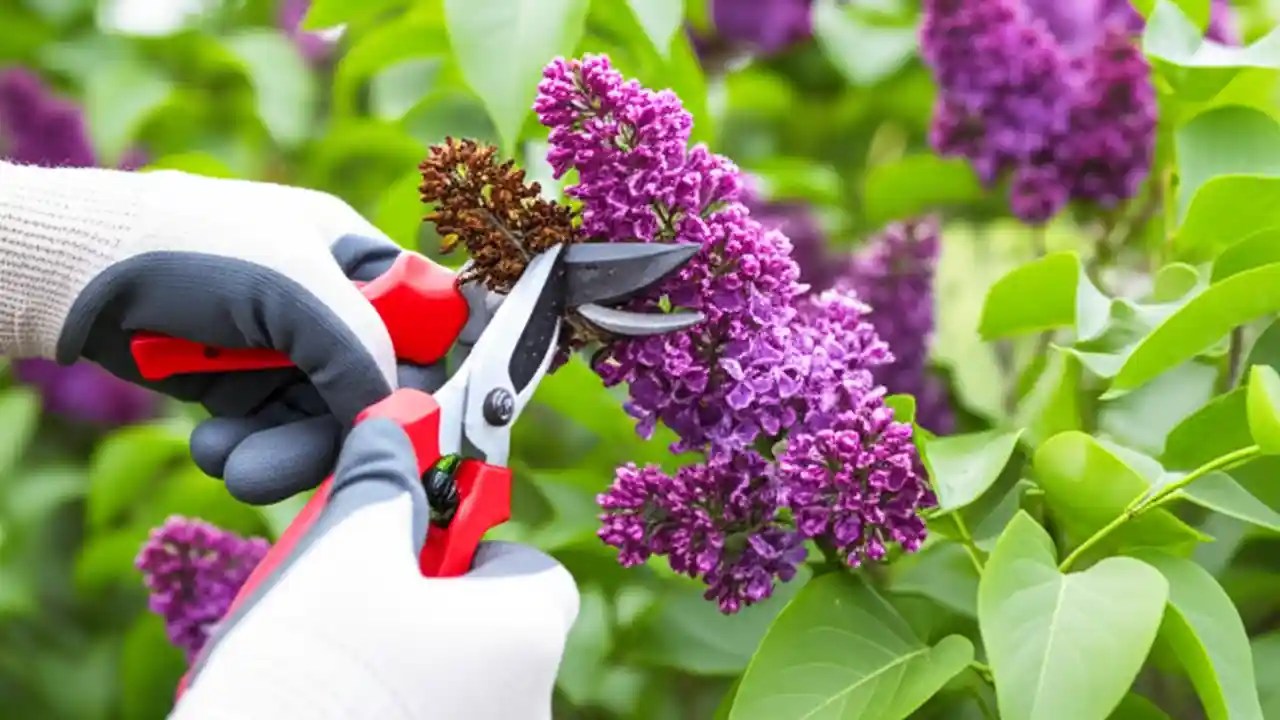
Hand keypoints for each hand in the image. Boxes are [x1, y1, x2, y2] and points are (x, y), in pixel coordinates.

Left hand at [51, 169, 440, 502]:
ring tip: (237, 467)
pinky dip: (246, 448)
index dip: (424, 374)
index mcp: (355, 258)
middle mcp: (326, 303)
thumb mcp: (298, 292)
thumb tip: (392, 418)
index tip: (413, 423)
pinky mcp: (237, 382)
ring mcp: (281, 346)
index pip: (424, 324)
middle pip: (369, 389)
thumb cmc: (194, 250)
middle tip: (311, 472)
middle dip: (335, 435)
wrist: (74, 272)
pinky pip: (267, 432)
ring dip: (283, 453)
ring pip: (316, 422)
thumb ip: (363, 354)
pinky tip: (213, 445)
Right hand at [169, 419, 579, 719]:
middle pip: (489, 624)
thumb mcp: (341, 552)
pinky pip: (428, 713)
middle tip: (351, 596)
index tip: (406, 539)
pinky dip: (388, 699)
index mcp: (526, 634)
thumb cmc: (307, 668)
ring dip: (401, 652)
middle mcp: (528, 704)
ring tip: (324, 652)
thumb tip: (392, 430)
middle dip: (424, 600)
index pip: (528, 566)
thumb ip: (382, 482)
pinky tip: (325, 700)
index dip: (467, 541)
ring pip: (453, 677)